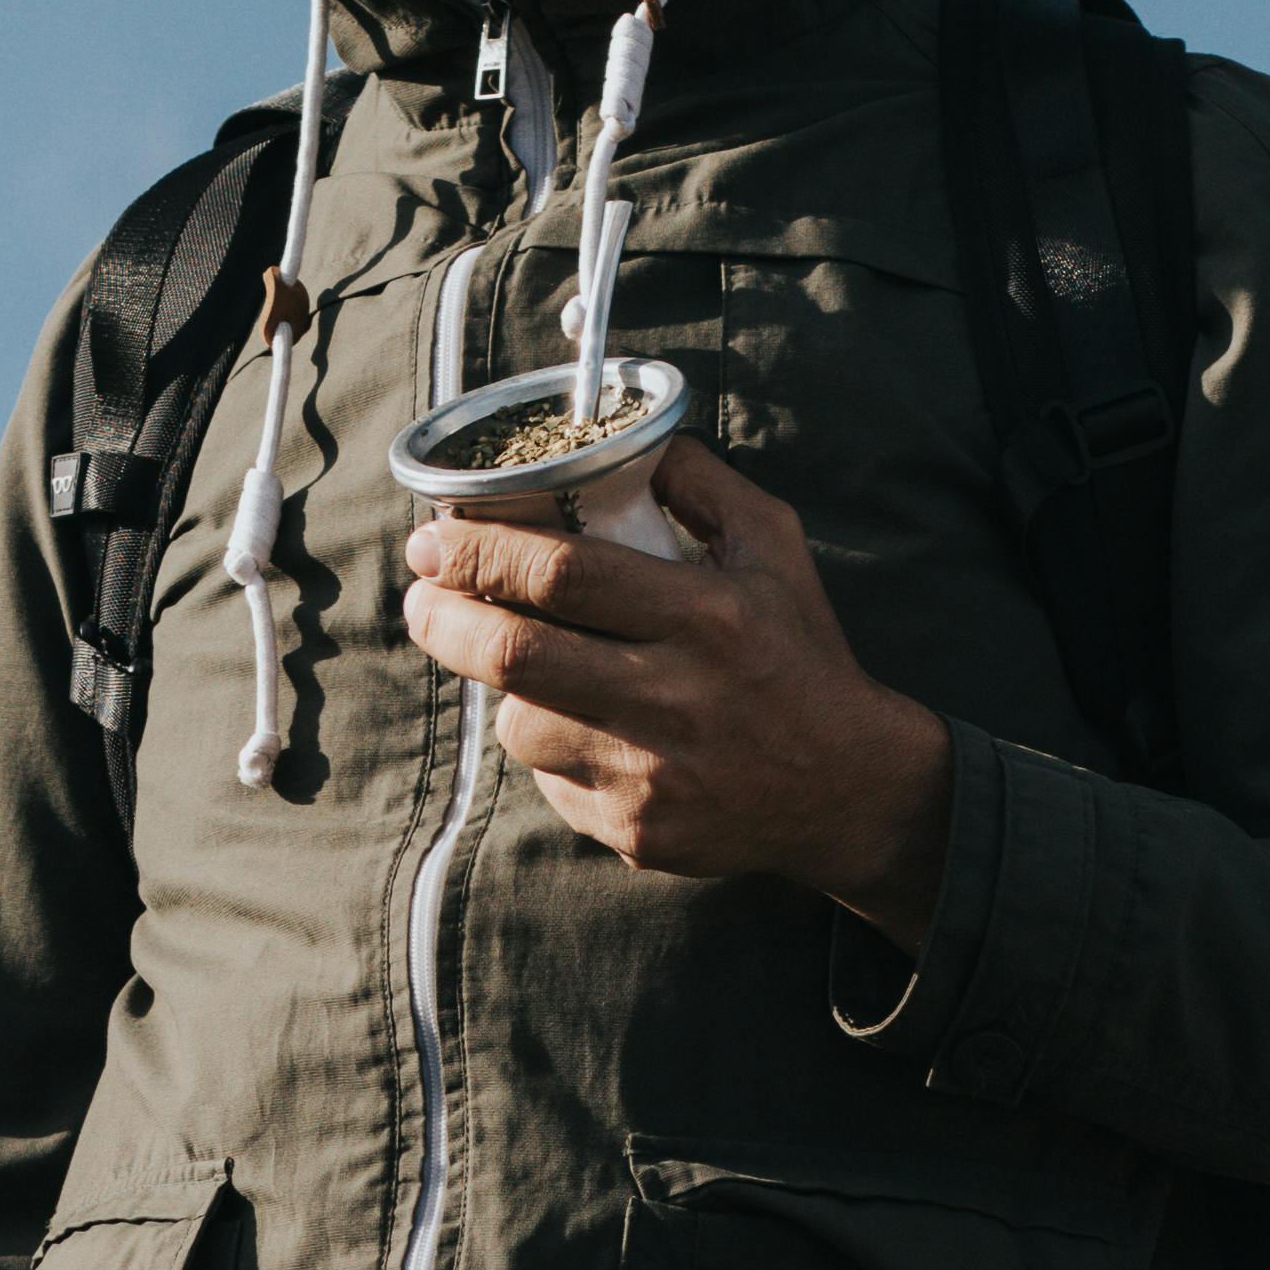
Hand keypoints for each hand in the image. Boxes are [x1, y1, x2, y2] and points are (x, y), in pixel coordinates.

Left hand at [401, 438, 952, 943]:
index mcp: (707, 614)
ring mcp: (651, 775)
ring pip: (522, 725)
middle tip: (421, 597)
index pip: (561, 574)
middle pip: (513, 655)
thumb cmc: (801, 655)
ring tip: (527, 665)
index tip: (430, 540)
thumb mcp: (773, 548)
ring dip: (506, 690)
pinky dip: (553, 750)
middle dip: (442, 620)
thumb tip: (626, 437)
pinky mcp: (638, 832)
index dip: (477, 553)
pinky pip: (553, 783)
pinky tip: (588, 730)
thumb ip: (700, 483)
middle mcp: (675, 696)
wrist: (848, 789)